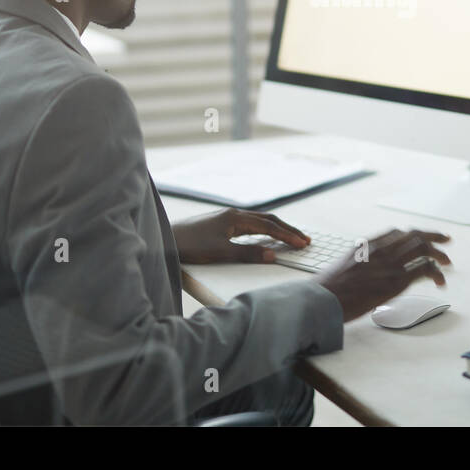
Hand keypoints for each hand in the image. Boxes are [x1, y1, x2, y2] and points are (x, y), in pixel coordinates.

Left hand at [172, 208, 310, 264]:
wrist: (165, 239)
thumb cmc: (190, 246)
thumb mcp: (220, 253)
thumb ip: (247, 254)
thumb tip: (272, 255)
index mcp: (235, 218)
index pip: (269, 226)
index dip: (287, 235)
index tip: (302, 243)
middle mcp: (233, 214)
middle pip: (267, 220)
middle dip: (287, 229)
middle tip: (304, 239)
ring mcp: (226, 218)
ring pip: (259, 221)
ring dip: (277, 229)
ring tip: (291, 237)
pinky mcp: (220, 224)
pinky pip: (250, 225)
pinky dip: (264, 231)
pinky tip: (265, 238)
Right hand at [314, 229, 451, 321]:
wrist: (324, 297)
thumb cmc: (329, 288)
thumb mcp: (344, 266)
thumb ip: (360, 264)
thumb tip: (365, 272)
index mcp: (367, 244)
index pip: (397, 233)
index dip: (414, 234)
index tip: (422, 238)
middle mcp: (381, 249)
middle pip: (414, 235)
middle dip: (433, 237)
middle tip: (446, 241)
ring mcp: (390, 264)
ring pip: (423, 248)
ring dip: (439, 254)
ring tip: (447, 263)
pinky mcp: (396, 280)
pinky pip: (423, 269)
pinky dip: (436, 273)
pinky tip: (439, 281)